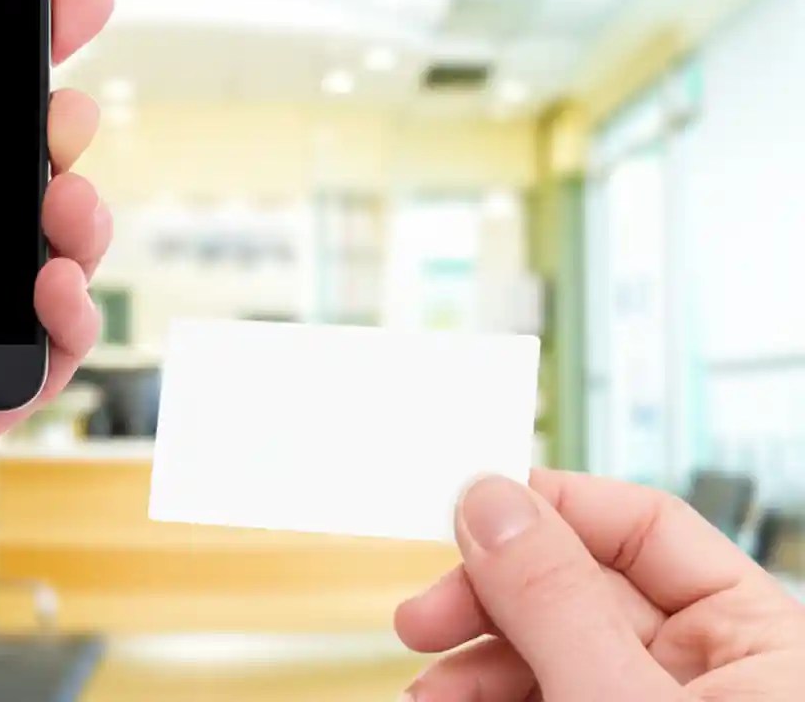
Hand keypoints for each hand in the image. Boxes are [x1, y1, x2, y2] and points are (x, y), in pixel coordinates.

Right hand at [395, 471, 804, 700]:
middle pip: (577, 589)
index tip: (466, 509)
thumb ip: (555, 600)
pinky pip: (539, 694)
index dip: (549, 506)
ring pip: (546, 649)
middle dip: (486, 600)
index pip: (646, 526)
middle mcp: (711, 671)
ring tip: (425, 692)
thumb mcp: (614, 699)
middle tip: (422, 617)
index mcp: (757, 640)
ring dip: (470, 661)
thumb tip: (490, 498)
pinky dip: (485, 695)